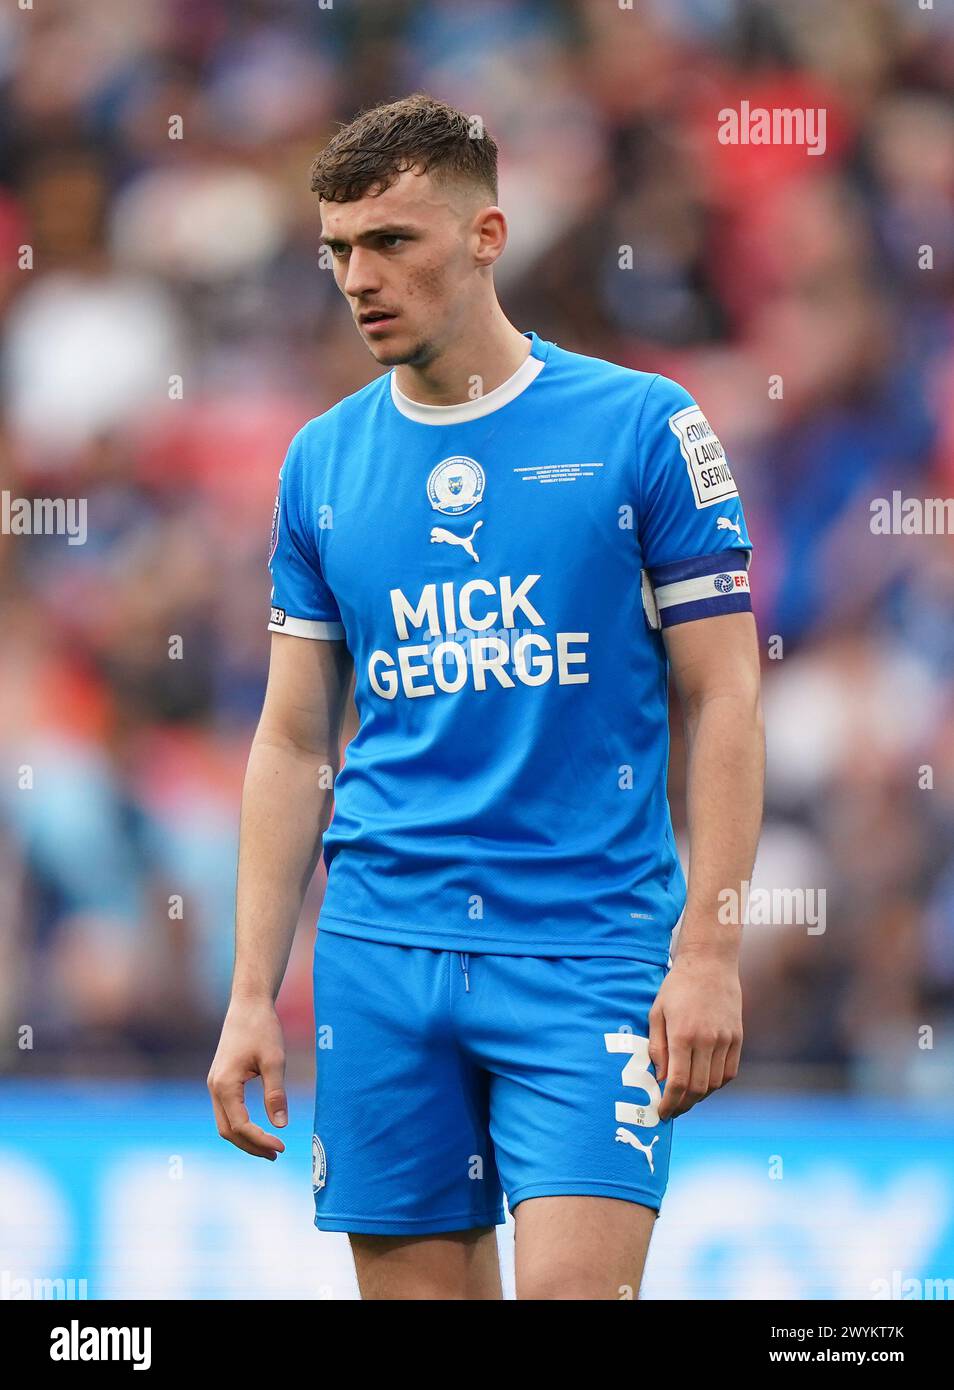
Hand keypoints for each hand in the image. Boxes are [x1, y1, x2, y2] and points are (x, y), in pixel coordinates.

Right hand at [207, 996, 287, 1158]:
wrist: (248, 1005)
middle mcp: (215, 1087)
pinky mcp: (220, 1080)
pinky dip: (240, 1126)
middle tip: (277, 1154)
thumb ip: (276, 1093)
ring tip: (270, 1147)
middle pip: (228, 1131)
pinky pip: (227, 1112)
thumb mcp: (274, 1060)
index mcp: (225, 1085)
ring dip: (245, 1138)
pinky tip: (258, 1129)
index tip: (282, 1146)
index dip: (260, 1140)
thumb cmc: (262, 1029)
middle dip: (251, 1146)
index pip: (240, 1126)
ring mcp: (215, 1084)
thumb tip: (281, 1125)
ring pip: (224, 1124)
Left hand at [650, 950, 741, 1120]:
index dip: (669, 1103)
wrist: (710, 963)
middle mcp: (706, 1040)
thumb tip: (659, 1079)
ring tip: (686, 1096)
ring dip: (700, 1096)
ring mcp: (725, 1040)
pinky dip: (717, 1083)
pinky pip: (729, 1072)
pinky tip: (704, 1083)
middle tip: (672, 1110)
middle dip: (682, 1105)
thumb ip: (656, 1048)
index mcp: (682, 1035)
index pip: (677, 1082)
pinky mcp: (737, 1037)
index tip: (662, 1113)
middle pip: (697, 1089)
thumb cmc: (677, 987)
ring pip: (715, 1084)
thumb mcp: (656, 1012)